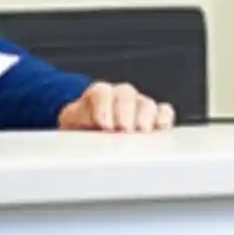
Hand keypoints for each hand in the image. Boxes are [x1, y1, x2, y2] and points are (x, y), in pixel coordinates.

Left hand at [57, 82, 174, 132]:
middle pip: (125, 94)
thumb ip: (72, 129)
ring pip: (145, 102)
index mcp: (96, 95)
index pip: (101, 92)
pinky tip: (159, 129)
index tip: (104, 124)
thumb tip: (75, 142)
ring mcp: (137, 105)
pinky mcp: (153, 118)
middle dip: (124, 111)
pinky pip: (164, 112)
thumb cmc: (80, 129)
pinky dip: (163, 119)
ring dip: (144, 117)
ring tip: (140, 132)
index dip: (104, 107)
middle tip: (123, 129)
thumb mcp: (70, 127)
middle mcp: (119, 96)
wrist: (87, 130)